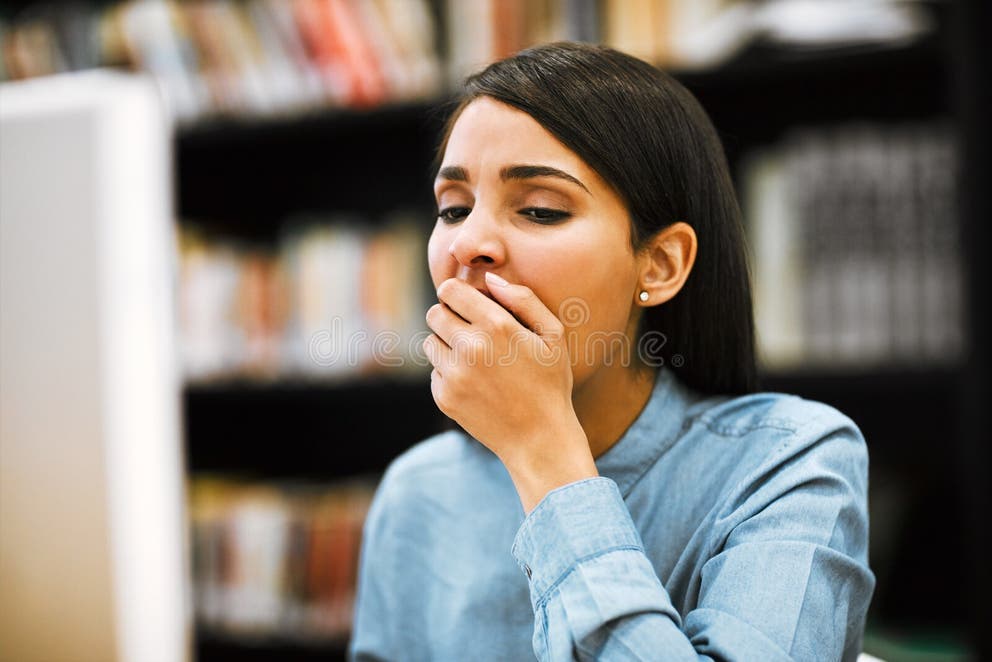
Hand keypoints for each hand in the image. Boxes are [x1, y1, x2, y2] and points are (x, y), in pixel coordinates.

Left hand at [423, 272, 596, 511]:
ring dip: (447, 345)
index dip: (457, 293)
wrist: (539, 438)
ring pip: (430, 342)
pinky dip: (448, 373)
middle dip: (449, 317)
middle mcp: (470, 347)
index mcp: (496, 325)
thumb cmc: (550, 383)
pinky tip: (476, 384)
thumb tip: (490, 278)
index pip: (449, 290)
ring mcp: (454, 374)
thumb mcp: (553, 336)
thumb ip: (524, 299)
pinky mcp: (444, 396)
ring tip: (475, 359)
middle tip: (470, 331)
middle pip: (434, 313)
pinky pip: (434, 371)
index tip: (467, 303)